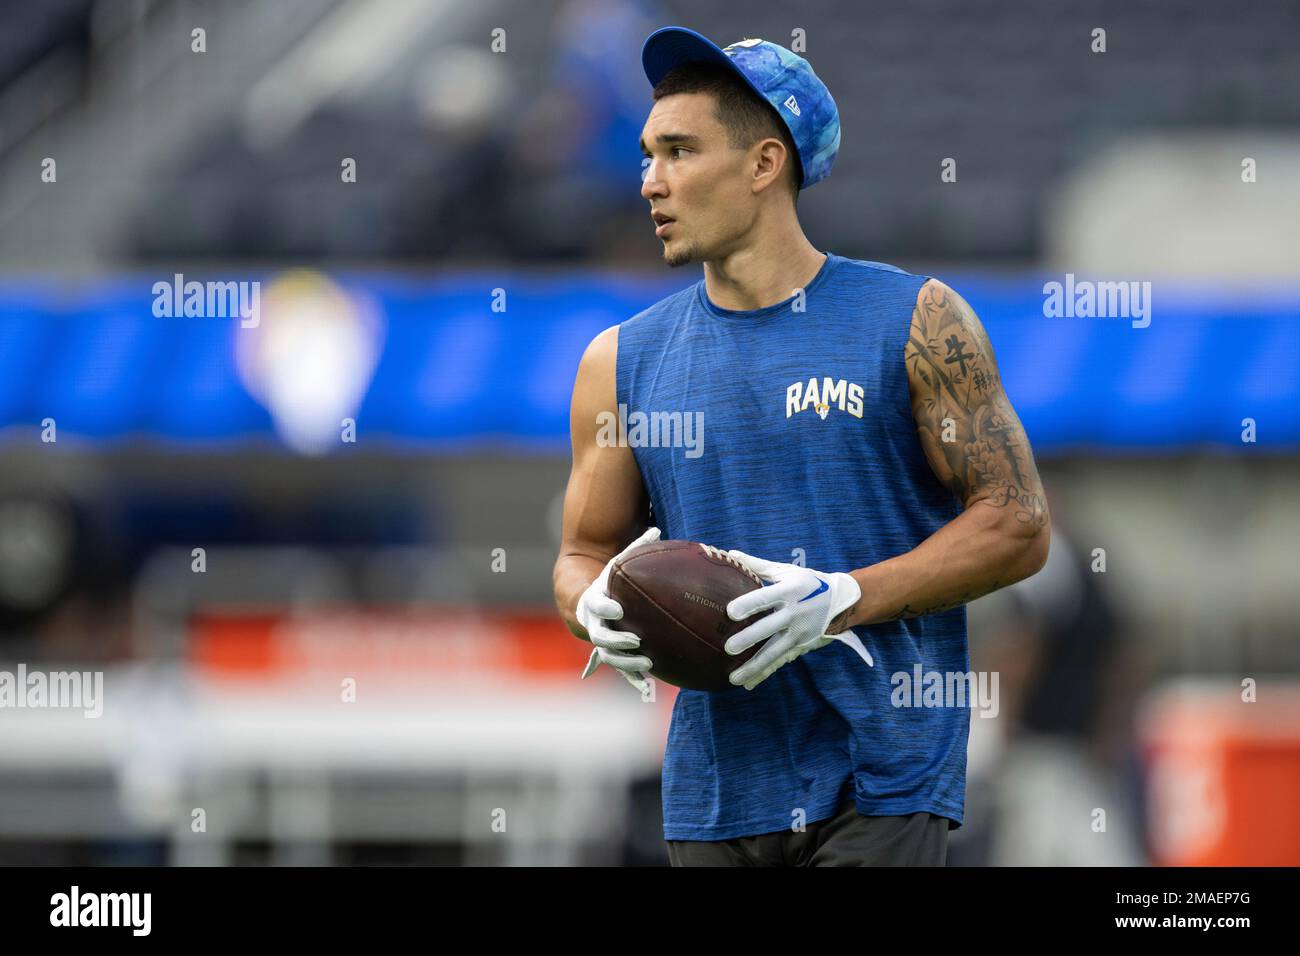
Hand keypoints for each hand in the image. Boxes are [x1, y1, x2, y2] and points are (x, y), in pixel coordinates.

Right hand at [576, 526, 660, 695]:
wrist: (583, 600)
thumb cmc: (608, 579)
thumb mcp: (617, 563)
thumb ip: (634, 549)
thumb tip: (657, 528)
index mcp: (595, 600)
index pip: (596, 604)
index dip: (605, 607)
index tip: (617, 609)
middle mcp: (595, 623)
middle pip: (601, 636)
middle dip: (617, 640)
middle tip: (636, 639)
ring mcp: (601, 641)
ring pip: (609, 657)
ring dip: (626, 662)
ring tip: (647, 662)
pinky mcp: (610, 654)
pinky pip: (620, 670)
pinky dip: (632, 679)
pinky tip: (648, 689)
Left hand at [723, 550, 871, 690]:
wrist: (840, 601)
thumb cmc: (806, 581)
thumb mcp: (785, 571)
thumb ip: (757, 565)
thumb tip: (730, 554)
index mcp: (789, 591)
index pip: (766, 597)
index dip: (749, 604)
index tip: (730, 612)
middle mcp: (794, 613)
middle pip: (769, 628)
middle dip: (750, 638)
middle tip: (729, 648)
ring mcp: (798, 633)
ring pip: (774, 651)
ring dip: (754, 666)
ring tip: (734, 677)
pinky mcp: (800, 646)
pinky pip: (780, 661)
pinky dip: (765, 673)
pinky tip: (749, 683)